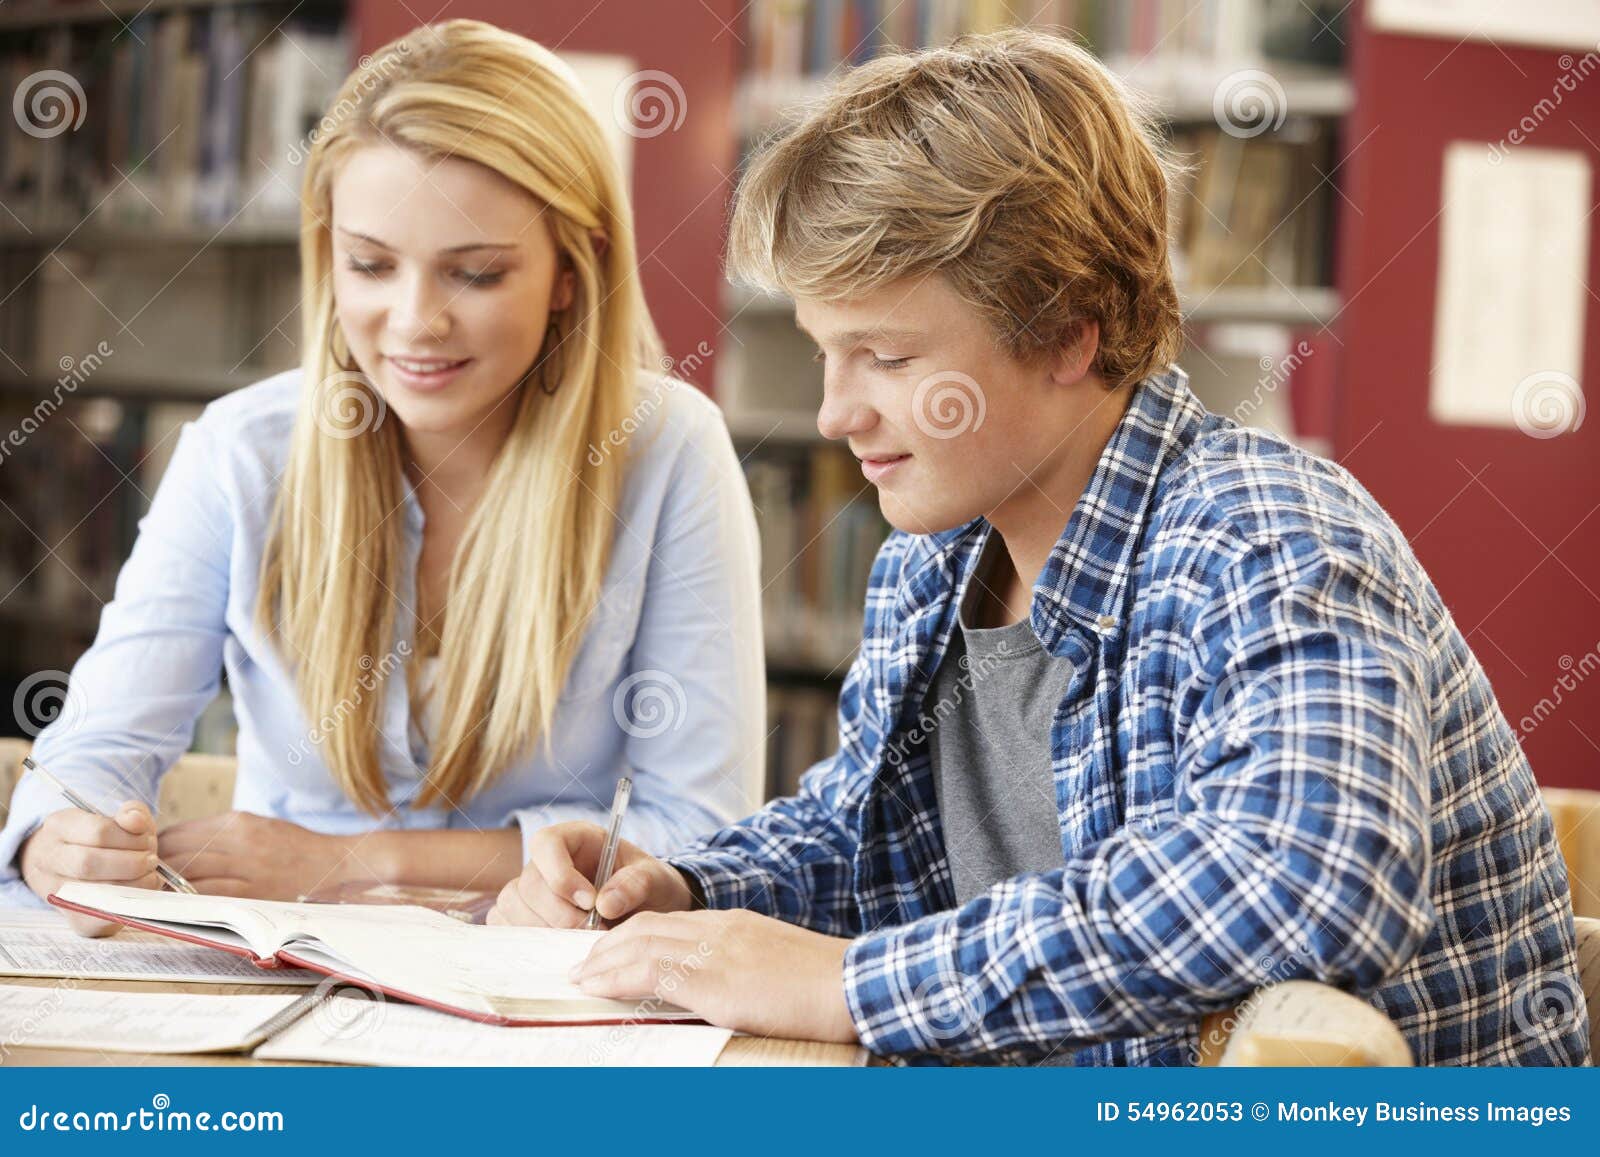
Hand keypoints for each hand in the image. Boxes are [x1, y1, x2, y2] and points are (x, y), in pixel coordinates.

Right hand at [19, 803, 160, 936]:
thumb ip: (132, 814)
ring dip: (135, 885)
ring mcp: (56, 892)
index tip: (148, 841)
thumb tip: (134, 820)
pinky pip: (98, 919)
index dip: (132, 838)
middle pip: (90, 863)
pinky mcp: (73, 919)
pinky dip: (126, 908)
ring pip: (94, 893)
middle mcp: (49, 859)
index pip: (99, 832)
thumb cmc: (102, 841)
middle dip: (132, 863)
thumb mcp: (118, 818)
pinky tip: (141, 896)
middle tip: (152, 861)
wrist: (70, 868)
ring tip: (150, 876)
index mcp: (60, 826)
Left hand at [157, 811, 356, 899]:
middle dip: (156, 870)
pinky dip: (189, 901)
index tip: (148, 859)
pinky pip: (208, 897)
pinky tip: (182, 905)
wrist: (332, 864)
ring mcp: (246, 869)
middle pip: (178, 856)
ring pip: (188, 877)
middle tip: (144, 881)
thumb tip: (178, 844)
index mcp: (238, 822)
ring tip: (158, 895)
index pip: (179, 833)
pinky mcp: (253, 893)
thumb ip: (222, 832)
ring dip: (168, 888)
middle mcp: (239, 842)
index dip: (157, 848)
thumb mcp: (258, 826)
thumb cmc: (293, 847)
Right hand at [487, 820, 693, 927]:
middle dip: (558, 913)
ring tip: (579, 940)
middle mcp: (548, 862)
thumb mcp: (655, 879)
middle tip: (591, 930)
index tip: (590, 901)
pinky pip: (506, 925)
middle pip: (527, 882)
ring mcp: (532, 889)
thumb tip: (605, 904)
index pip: (546, 843)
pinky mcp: (525, 915)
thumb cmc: (649, 886)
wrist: (648, 909)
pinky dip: (527, 940)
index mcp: (576, 838)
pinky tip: (559, 947)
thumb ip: (636, 884)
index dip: (560, 874)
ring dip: (542, 930)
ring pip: (511, 905)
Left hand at [571, 909, 858, 1042]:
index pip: (670, 922)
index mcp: (734, 924)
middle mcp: (719, 927)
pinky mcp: (712, 977)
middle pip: (647, 927)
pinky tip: (599, 987)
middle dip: (609, 945)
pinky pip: (650, 971)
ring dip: (603, 962)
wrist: (852, 985)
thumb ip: (743, 971)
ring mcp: (714, 949)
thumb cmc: (825, 987)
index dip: (633, 936)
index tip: (611, 952)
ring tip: (581, 977)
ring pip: (640, 944)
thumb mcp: (776, 969)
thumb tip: (723, 992)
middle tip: (584, 964)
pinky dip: (617, 977)